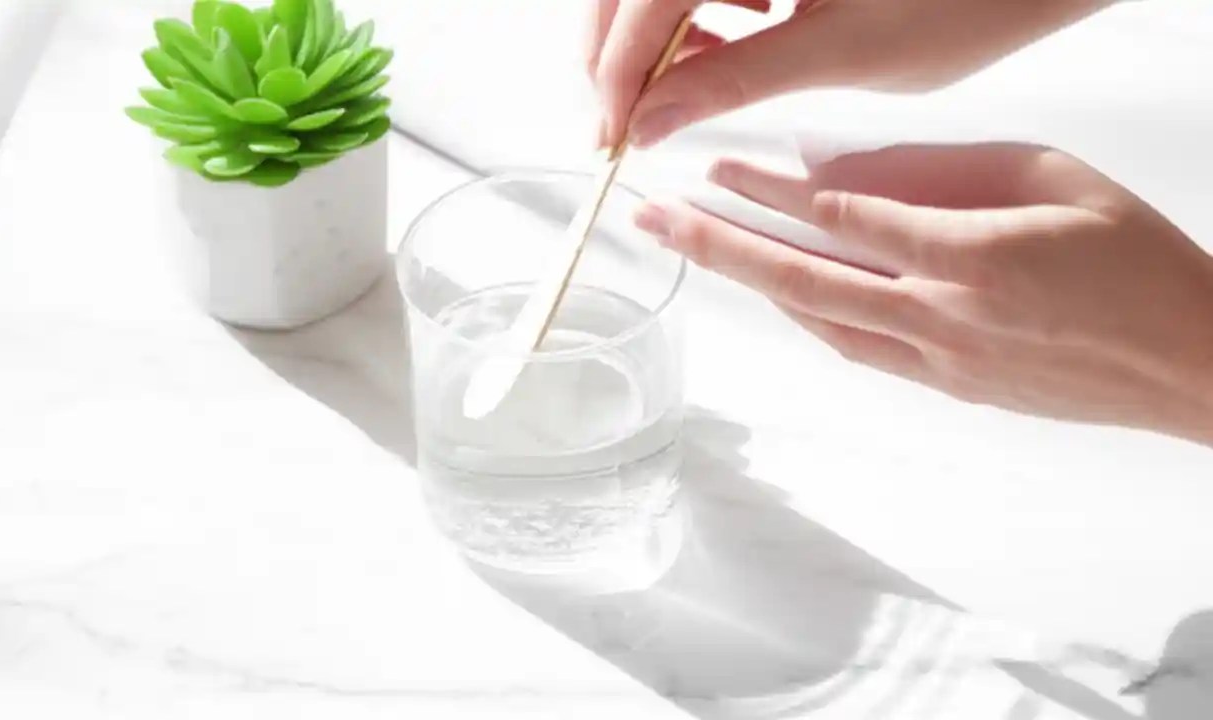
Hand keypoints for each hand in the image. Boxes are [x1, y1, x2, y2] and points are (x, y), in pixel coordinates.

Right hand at [587, 0, 1115, 148]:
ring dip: (657, 31)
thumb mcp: (836, 52)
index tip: (614, 131)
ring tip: (690, 82)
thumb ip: (732, 82)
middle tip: (626, 118)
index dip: (620, 70)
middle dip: (622, 50)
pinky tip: (731, 39)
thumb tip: (650, 119)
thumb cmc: (961, 0)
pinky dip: (700, 10)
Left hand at [633, 143, 1212, 445]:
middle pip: (802, 277)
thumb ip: (942, 171)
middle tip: (653, 221)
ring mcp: (939, 361)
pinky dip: (807, 317)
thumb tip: (845, 170)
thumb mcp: (1050, 177)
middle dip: (718, 246)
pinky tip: (778, 292)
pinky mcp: (948, 387)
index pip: (838, 219)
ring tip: (697, 251)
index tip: (713, 172)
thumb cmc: (1134, 260)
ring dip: (752, 285)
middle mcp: (939, 317)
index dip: (765, 194)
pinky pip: (856, 348)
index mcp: (967, 258)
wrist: (1189, 361)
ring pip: (818, 321)